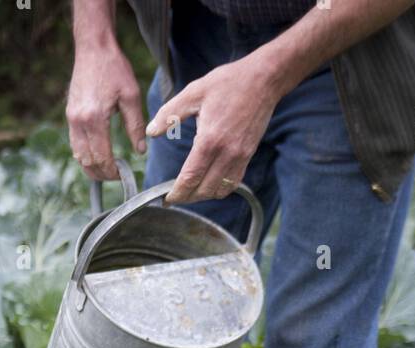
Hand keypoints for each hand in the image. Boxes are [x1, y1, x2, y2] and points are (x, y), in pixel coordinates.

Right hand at [67, 42, 145, 179]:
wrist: (93, 48)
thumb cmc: (114, 69)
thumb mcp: (131, 96)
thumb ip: (135, 126)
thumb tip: (141, 151)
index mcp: (94, 118)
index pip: (102, 157)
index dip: (112, 171)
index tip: (123, 175)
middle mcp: (79, 121)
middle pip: (87, 162)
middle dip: (102, 174)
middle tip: (117, 175)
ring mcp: (71, 119)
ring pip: (78, 156)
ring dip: (92, 167)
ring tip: (108, 169)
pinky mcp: (70, 116)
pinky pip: (75, 144)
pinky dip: (85, 155)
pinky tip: (98, 156)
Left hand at [146, 55, 279, 202]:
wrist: (263, 80)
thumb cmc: (227, 83)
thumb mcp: (193, 92)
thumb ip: (170, 114)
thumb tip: (150, 132)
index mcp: (209, 140)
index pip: (190, 178)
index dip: (177, 193)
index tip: (167, 199)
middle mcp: (226, 153)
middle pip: (203, 190)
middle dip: (187, 197)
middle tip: (175, 197)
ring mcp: (239, 157)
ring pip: (218, 191)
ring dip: (203, 196)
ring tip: (190, 192)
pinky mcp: (248, 156)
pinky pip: (233, 184)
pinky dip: (219, 190)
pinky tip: (209, 184)